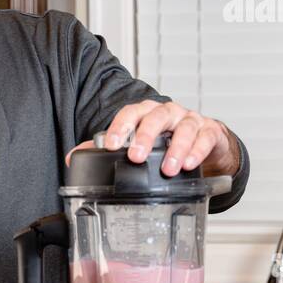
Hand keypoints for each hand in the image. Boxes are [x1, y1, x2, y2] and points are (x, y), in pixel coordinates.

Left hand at [66, 100, 239, 178]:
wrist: (204, 142)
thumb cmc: (167, 140)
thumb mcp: (139, 143)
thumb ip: (109, 149)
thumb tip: (72, 157)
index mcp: (147, 113)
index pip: (130, 112)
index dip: (120, 126)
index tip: (110, 144)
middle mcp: (168, 113)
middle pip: (156, 117)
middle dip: (145, 136)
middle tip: (137, 157)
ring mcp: (191, 121)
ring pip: (184, 128)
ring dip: (176, 149)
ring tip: (168, 169)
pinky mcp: (210, 132)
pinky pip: (205, 138)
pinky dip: (198, 151)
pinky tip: (190, 164)